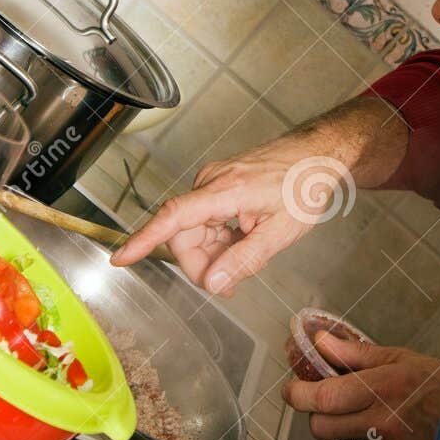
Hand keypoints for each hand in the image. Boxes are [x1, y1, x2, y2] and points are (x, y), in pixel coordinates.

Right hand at [112, 138, 340, 294]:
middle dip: (201, 264)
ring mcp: (213, 182)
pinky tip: (244, 240)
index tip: (121, 258)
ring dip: (213, 252)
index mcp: (225, 191)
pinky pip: (205, 220)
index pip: (174, 218)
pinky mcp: (218, 185)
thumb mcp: (281, 232)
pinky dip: (219, 239)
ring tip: (247, 256)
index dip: (145, 240)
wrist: (318, 154)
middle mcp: (211, 183)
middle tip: (232, 283)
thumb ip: (245, 259)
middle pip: (183, 234)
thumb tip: (211, 285)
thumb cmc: (304, 187)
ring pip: (194, 230)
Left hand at [282, 333, 439, 439]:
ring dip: (348, 432)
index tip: (294, 388)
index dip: (298, 393)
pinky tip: (394, 439)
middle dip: (320, 413)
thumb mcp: (403, 360)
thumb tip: (322, 341)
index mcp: (382, 391)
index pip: (321, 398)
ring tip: (379, 418)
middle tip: (335, 402)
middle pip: (320, 427)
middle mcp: (379, 427)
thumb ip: (355, 354)